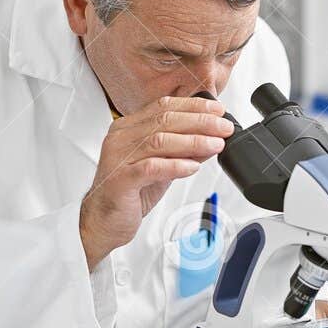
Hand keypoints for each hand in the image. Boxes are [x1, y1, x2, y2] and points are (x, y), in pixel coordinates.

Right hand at [79, 95, 233, 268]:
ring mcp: (118, 157)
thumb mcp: (162, 167)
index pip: (163, 107)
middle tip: (224, 127)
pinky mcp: (120, 180)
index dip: (193, 106)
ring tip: (216, 145)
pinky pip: (150, 167)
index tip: (218, 110)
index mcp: (128, 128)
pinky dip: (175, 165)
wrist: (103, 221)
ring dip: (193, 142)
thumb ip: (182, 151)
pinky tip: (193, 166)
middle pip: (164, 120)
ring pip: (159, 140)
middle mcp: (121, 138)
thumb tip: (212, 139)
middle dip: (200, 122)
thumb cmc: (130, 193)